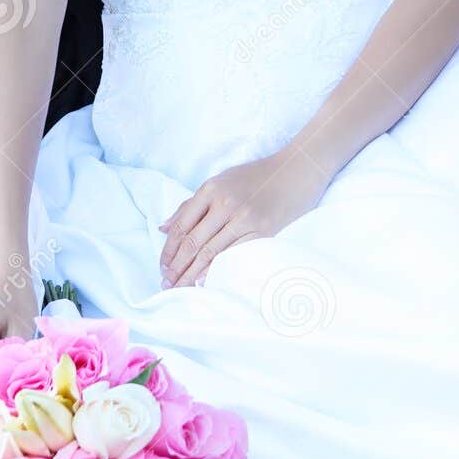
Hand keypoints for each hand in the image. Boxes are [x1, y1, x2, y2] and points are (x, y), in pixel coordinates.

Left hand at [158, 145, 330, 288]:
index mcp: (210, 189)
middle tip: (166, 284)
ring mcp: (244, 218)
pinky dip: (217, 270)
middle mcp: (224, 203)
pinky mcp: (262, 231)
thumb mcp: (220, 181)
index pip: (181, 226)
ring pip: (210, 252)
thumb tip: (164, 227)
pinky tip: (205, 282)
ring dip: (192, 273)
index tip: (162, 266)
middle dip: (177, 267)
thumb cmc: (256, 176)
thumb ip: (192, 205)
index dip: (169, 250)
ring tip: (180, 287)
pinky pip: (234, 254)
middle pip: (193, 242)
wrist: (296, 171)